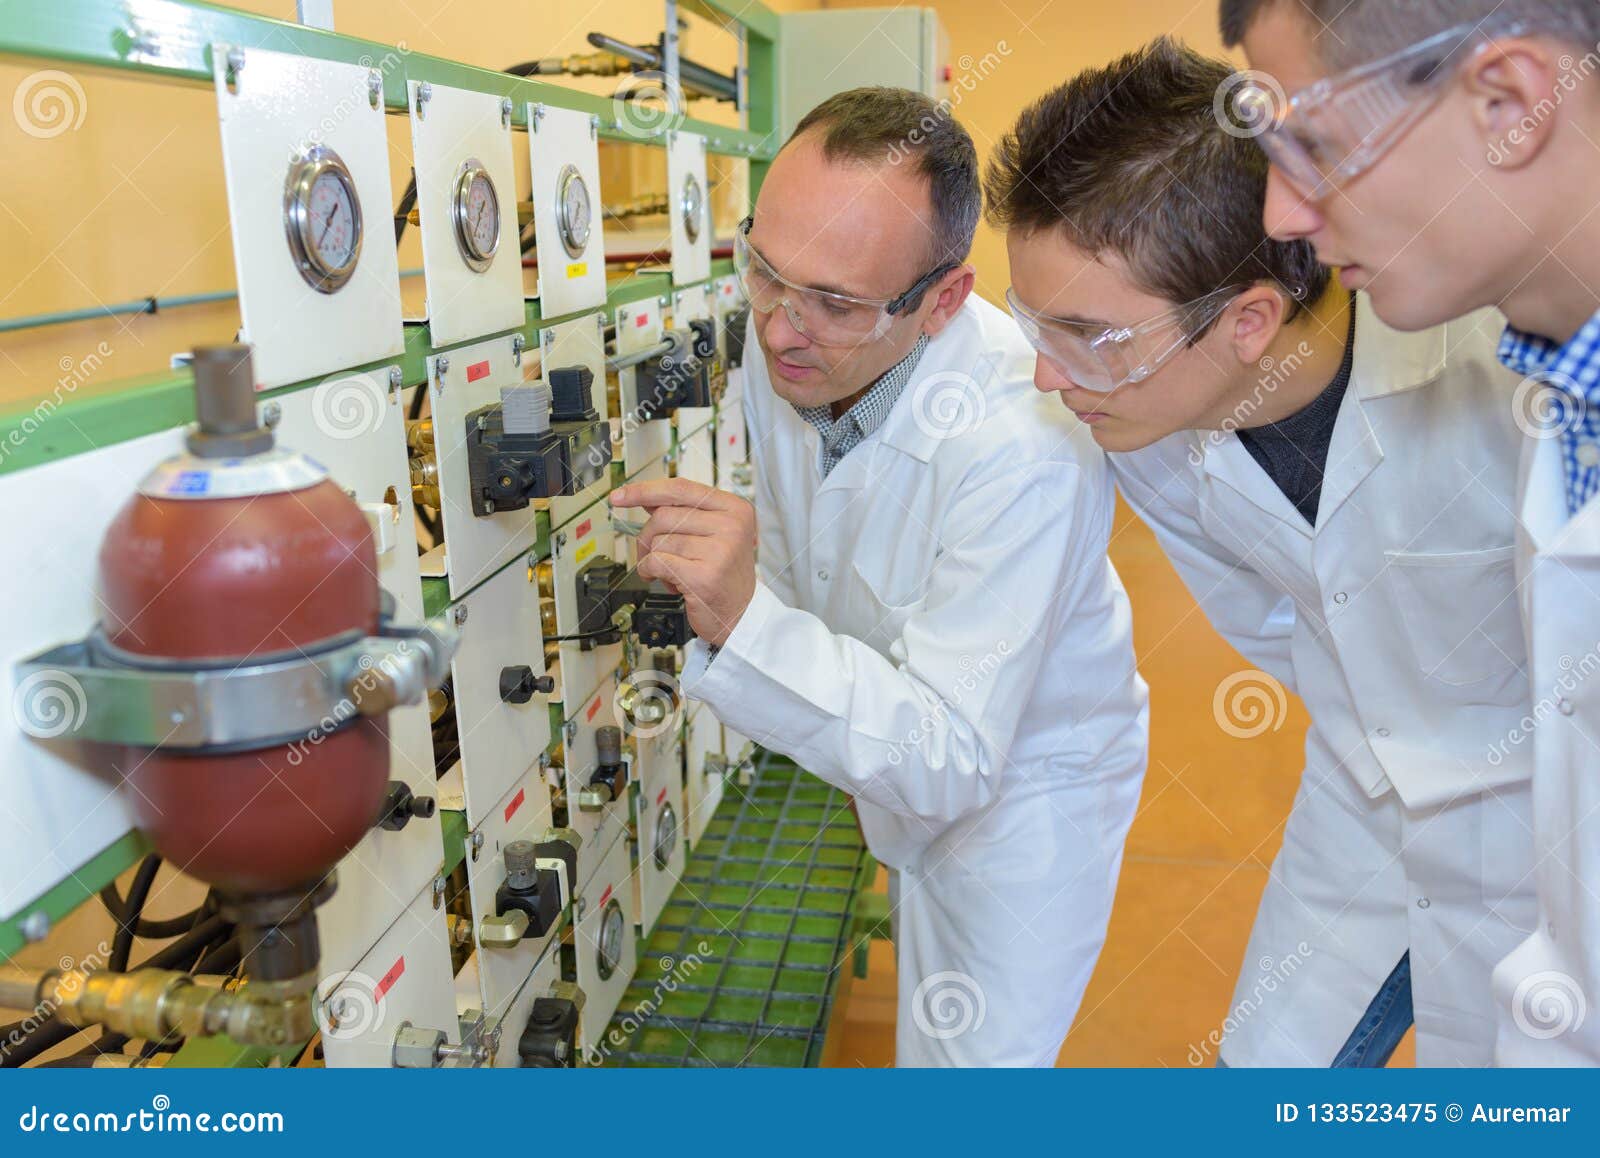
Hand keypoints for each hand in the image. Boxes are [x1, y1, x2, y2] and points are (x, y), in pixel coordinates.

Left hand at [609, 478, 757, 647]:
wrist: (740, 614)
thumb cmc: (724, 574)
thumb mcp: (713, 534)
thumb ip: (684, 513)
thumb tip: (646, 499)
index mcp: (734, 509)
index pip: (680, 488)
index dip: (644, 490)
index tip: (620, 495)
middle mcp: (731, 526)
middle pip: (664, 515)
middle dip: (647, 536)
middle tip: (651, 552)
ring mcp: (719, 550)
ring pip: (658, 540)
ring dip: (653, 559)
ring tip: (670, 571)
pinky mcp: (704, 575)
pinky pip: (656, 562)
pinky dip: (650, 571)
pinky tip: (664, 580)